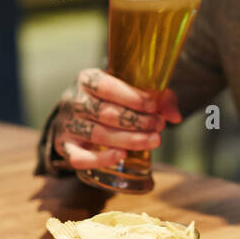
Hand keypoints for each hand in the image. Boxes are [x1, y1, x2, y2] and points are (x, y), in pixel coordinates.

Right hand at [51, 69, 181, 170]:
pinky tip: (122, 156)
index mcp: (88, 79)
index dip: (132, 97)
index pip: (107, 87)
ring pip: (98, 135)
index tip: (154, 106)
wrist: (76, 115)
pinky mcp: (64, 147)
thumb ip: (157, 99)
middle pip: (106, 113)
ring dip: (129, 140)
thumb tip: (175, 116)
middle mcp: (73, 100)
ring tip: (153, 140)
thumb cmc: (110, 99)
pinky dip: (101, 158)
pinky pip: (80, 158)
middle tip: (159, 126)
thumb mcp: (130, 90)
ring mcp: (67, 124)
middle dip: (137, 121)